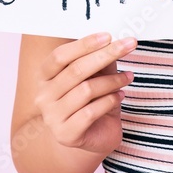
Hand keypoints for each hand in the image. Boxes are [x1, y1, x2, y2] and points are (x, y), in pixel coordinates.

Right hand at [32, 33, 135, 154]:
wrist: (96, 136)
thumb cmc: (94, 100)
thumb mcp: (96, 75)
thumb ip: (99, 59)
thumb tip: (112, 40)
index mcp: (44, 77)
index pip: (60, 56)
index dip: (84, 44)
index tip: (108, 36)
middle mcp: (43, 96)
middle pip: (75, 70)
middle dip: (106, 55)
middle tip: (129, 45)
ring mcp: (52, 117)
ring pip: (86, 90)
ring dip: (113, 81)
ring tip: (128, 77)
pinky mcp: (66, 135)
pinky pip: (91, 112)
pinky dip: (110, 101)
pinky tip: (120, 96)